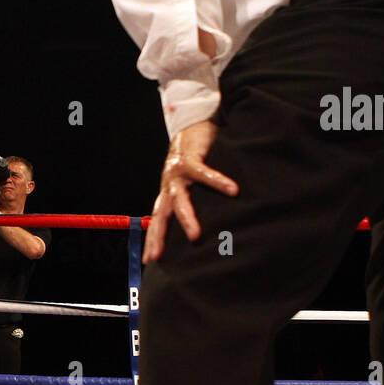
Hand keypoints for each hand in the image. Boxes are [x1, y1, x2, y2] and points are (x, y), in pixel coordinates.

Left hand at [142, 120, 239, 263]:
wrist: (192, 124)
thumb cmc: (194, 158)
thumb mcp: (190, 184)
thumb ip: (192, 201)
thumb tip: (204, 227)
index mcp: (168, 193)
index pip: (157, 221)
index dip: (152, 240)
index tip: (150, 260)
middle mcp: (169, 185)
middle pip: (161, 215)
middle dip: (159, 236)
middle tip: (160, 255)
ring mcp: (177, 173)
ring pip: (180, 199)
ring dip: (187, 218)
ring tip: (195, 235)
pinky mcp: (190, 158)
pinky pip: (204, 172)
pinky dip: (218, 181)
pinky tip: (233, 190)